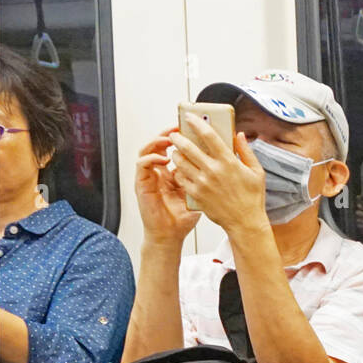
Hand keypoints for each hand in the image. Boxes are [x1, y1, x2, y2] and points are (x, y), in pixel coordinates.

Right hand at [134, 129, 200, 243]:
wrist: (170, 236)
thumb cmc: (183, 218)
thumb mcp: (199, 193)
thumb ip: (205, 178)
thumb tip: (221, 164)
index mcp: (173, 172)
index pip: (174, 148)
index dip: (182, 136)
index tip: (193, 129)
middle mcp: (160, 172)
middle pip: (160, 144)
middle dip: (169, 133)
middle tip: (180, 126)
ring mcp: (150, 176)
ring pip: (148, 149)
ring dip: (158, 141)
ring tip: (169, 138)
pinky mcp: (141, 183)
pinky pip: (142, 164)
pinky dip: (151, 158)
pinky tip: (163, 158)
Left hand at [169, 124, 268, 234]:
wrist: (245, 223)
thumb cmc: (252, 198)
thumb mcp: (256, 172)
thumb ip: (246, 151)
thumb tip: (239, 134)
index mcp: (228, 162)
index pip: (208, 136)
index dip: (196, 123)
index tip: (190, 117)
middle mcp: (213, 171)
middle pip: (188, 147)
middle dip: (178, 137)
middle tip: (175, 134)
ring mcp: (203, 183)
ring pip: (180, 162)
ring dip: (176, 153)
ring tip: (177, 151)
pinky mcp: (196, 195)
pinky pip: (181, 178)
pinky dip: (178, 171)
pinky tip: (181, 169)